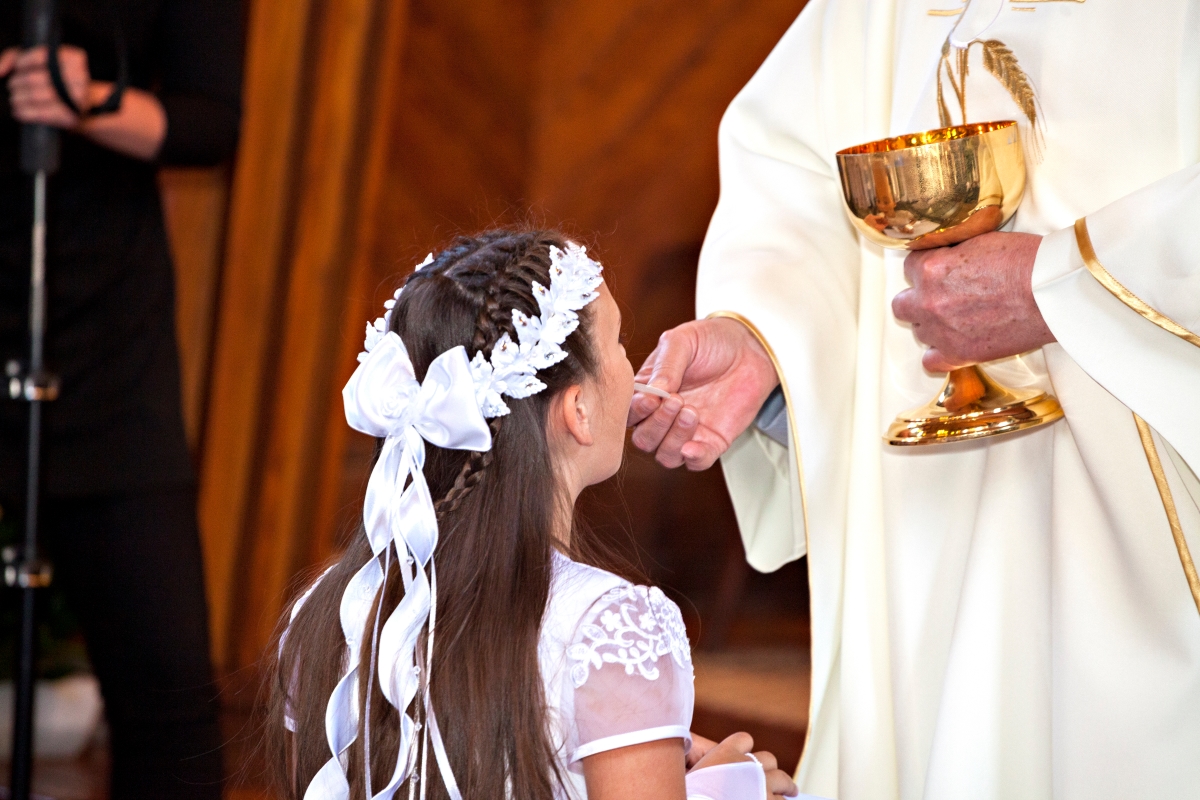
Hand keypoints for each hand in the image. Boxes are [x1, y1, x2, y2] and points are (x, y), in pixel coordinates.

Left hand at [1, 45, 91, 127]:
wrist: (89, 106)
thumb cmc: (59, 80)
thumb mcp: (44, 61)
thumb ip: (17, 58)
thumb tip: (0, 70)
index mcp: (73, 59)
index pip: (40, 57)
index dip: (22, 63)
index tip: (17, 69)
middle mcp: (78, 77)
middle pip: (34, 79)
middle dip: (17, 84)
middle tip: (13, 87)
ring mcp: (76, 99)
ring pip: (35, 96)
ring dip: (18, 99)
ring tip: (15, 99)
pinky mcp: (71, 116)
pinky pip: (41, 114)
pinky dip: (25, 113)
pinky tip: (19, 111)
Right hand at [629, 318, 778, 470]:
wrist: (749, 346)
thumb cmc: (711, 341)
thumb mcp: (682, 341)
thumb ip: (665, 366)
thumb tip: (653, 392)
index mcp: (649, 392)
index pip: (630, 413)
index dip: (637, 411)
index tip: (652, 399)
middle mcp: (664, 416)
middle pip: (644, 439)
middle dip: (657, 424)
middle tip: (677, 401)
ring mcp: (687, 431)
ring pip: (666, 456)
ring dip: (674, 440)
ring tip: (691, 412)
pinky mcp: (712, 441)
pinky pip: (696, 462)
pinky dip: (692, 459)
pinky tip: (693, 446)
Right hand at [690, 732, 797, 798]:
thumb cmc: (693, 795)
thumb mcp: (691, 776)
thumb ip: (703, 768)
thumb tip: (700, 767)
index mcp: (725, 753)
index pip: (743, 740)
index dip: (744, 749)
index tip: (746, 757)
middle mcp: (746, 764)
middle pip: (768, 759)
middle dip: (770, 768)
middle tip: (775, 777)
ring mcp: (762, 784)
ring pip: (782, 780)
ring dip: (784, 788)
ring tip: (789, 791)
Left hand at [892, 231, 1055, 371]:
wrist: (1052, 294)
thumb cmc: (1026, 262)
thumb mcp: (980, 240)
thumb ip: (952, 252)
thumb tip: (944, 255)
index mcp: (931, 269)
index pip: (910, 267)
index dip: (927, 268)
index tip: (941, 270)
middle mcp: (928, 301)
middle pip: (903, 304)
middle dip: (920, 299)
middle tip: (944, 295)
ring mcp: (940, 331)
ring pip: (919, 331)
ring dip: (933, 325)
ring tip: (959, 318)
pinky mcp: (958, 355)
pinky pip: (930, 362)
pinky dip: (939, 355)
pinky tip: (953, 344)